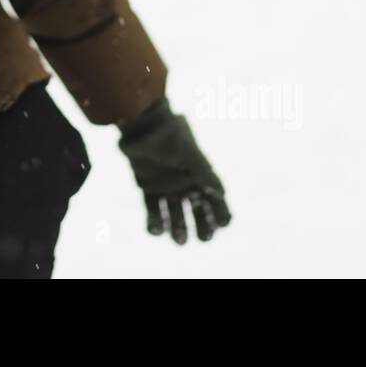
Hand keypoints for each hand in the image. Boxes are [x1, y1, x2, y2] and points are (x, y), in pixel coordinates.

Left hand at [117, 98, 230, 243]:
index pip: (215, 199)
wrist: (143, 125)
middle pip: (197, 211)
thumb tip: (220, 194)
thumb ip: (205, 173)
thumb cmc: (171, 137)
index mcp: (200, 175)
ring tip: (179, 241)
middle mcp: (185, 183)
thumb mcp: (191, 155)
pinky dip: (154, 221)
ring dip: (177, 228)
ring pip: (175, 213)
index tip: (222, 225)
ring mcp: (167, 186)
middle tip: (204, 239)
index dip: (220, 213)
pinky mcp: (148, 187)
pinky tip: (156, 232)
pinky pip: (153, 209)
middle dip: (201, 226)